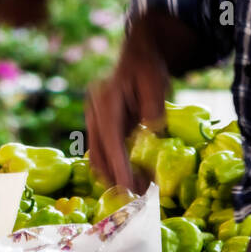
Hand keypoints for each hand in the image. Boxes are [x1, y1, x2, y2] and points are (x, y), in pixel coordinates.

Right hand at [86, 27, 167, 189]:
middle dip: (116, 178)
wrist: (137, 57)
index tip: (130, 188)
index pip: (110, 140)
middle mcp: (94, 112)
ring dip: (115, 175)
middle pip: (98, 154)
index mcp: (106, 101)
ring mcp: (94, 120)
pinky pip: (104, 152)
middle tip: (143, 194)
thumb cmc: (147, 68)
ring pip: (97, 157)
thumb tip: (153, 129)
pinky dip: (117, 166)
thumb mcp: (155, 83)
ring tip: (143, 187)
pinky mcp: (100, 127)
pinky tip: (137, 174)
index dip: (118, 166)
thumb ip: (153, 106)